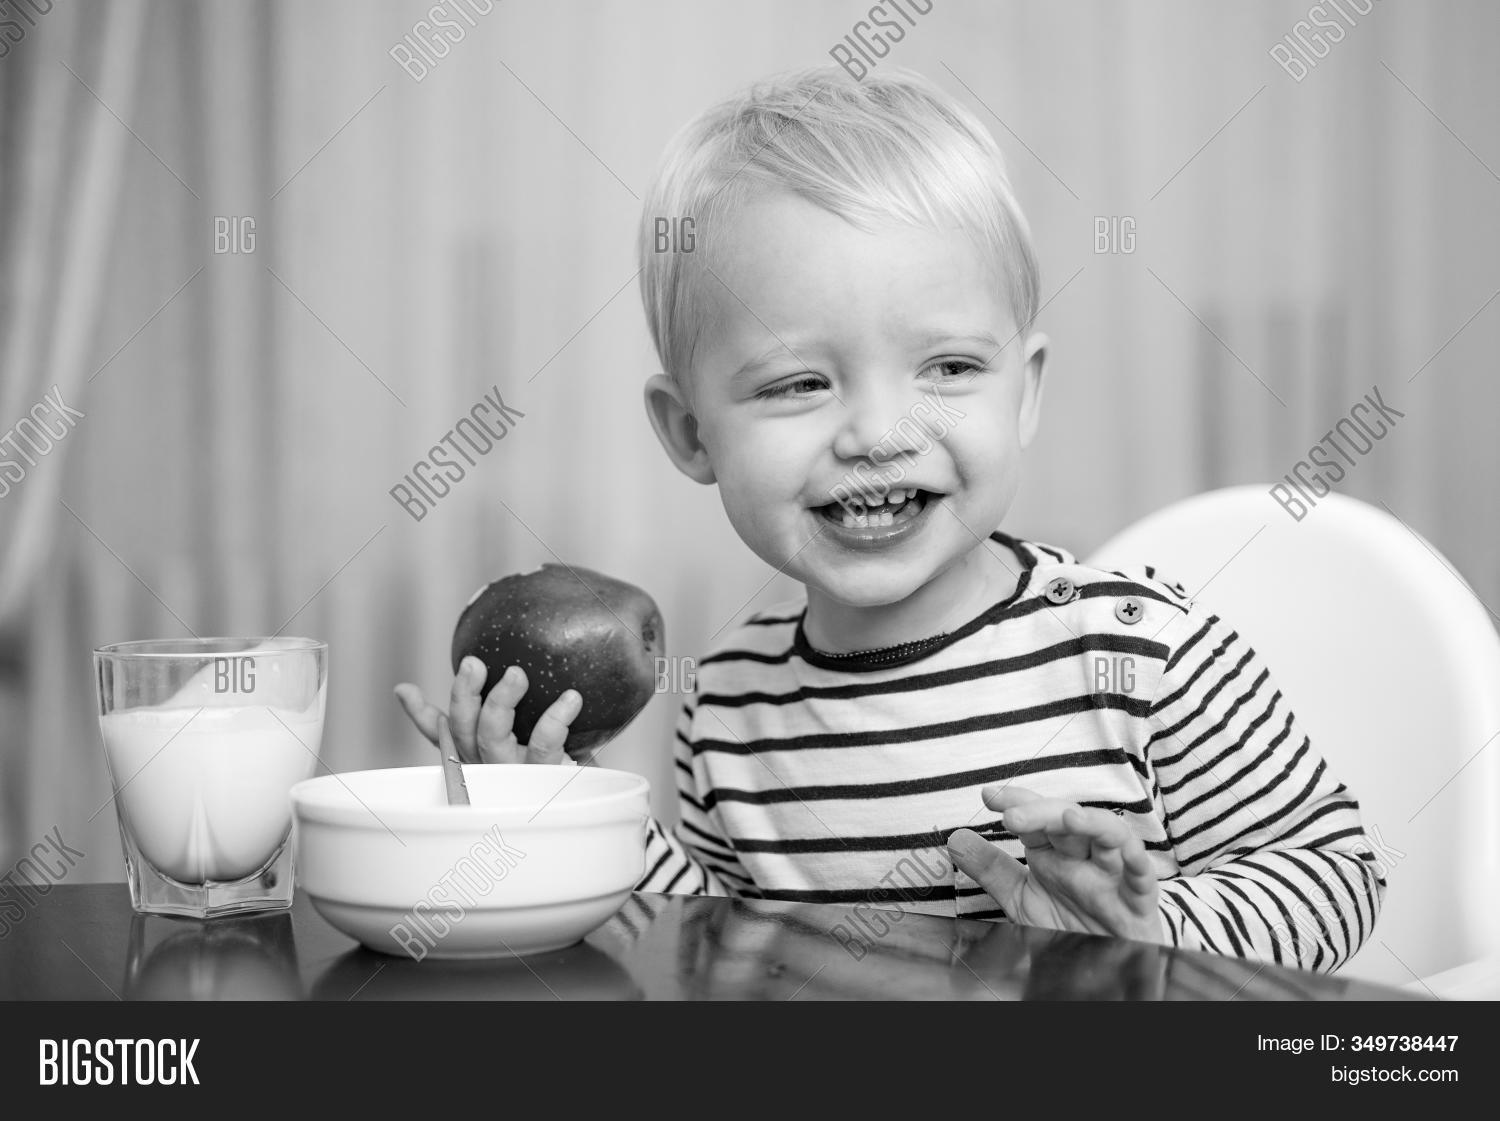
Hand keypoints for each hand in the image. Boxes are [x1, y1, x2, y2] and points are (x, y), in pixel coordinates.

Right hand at [394, 656, 580, 764]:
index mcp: (480, 754)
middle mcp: (489, 766)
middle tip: (473, 663)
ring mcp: (513, 773)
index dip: (419, 714)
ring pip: (491, 737)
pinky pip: (544, 744)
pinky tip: (571, 697)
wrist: (597, 790)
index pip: (443, 735)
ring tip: (516, 673)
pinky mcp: (544, 777)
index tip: (404, 689)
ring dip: (499, 701)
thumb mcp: (539, 728)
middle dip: (462, 694)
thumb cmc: (564, 755)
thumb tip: (516, 656)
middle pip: (461, 731)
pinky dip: (555, 718)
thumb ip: (519, 703)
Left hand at [947, 785, 1164, 943]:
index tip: (990, 795)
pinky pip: (1142, 877)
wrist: (1103, 967)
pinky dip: (1137, 860)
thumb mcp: (1021, 898)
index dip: (1018, 801)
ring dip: (1094, 823)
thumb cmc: (1068, 925)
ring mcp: (1112, 877)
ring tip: (1068, 816)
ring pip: (1112, 837)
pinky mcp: (1138, 903)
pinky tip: (1124, 850)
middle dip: (1044, 812)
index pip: (1037, 818)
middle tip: (1013, 816)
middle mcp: (1084, 859)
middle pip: (1070, 822)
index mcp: (1056, 854)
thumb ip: (991, 869)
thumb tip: (956, 839)